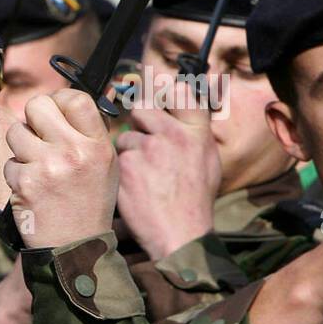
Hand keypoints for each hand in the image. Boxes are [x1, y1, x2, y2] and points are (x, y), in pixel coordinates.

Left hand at [4, 89, 116, 248]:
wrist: (75, 247)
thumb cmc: (88, 205)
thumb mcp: (104, 166)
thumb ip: (86, 134)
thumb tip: (61, 103)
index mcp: (98, 145)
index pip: (74, 98)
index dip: (59, 100)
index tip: (54, 113)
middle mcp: (73, 151)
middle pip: (38, 106)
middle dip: (33, 119)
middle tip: (38, 136)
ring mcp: (47, 166)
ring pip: (16, 132)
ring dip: (20, 147)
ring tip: (36, 165)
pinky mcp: (25, 183)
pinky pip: (9, 163)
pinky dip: (16, 175)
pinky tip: (31, 188)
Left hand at [114, 96, 220, 260]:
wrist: (180, 234)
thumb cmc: (194, 201)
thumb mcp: (208, 161)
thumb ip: (193, 132)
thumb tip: (177, 108)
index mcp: (197, 132)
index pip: (178, 91)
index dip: (163, 90)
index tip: (156, 93)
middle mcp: (174, 134)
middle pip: (141, 107)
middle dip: (136, 120)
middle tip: (141, 141)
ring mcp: (149, 149)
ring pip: (124, 136)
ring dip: (127, 152)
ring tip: (142, 176)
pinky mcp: (126, 165)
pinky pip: (114, 158)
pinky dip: (118, 171)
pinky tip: (132, 187)